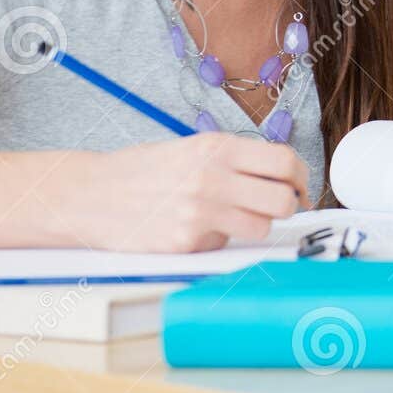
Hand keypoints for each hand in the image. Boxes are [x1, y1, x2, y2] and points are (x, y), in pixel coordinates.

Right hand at [58, 133, 309, 253]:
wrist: (89, 194)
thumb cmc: (145, 170)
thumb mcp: (194, 147)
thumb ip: (236, 159)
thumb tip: (284, 176)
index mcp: (217, 148)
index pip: (285, 162)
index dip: (302, 178)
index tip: (302, 188)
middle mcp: (212, 178)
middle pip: (283, 200)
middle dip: (289, 206)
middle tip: (280, 207)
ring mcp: (199, 213)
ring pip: (261, 228)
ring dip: (255, 225)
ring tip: (233, 217)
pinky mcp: (185, 243)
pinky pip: (224, 245)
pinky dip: (218, 240)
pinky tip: (195, 228)